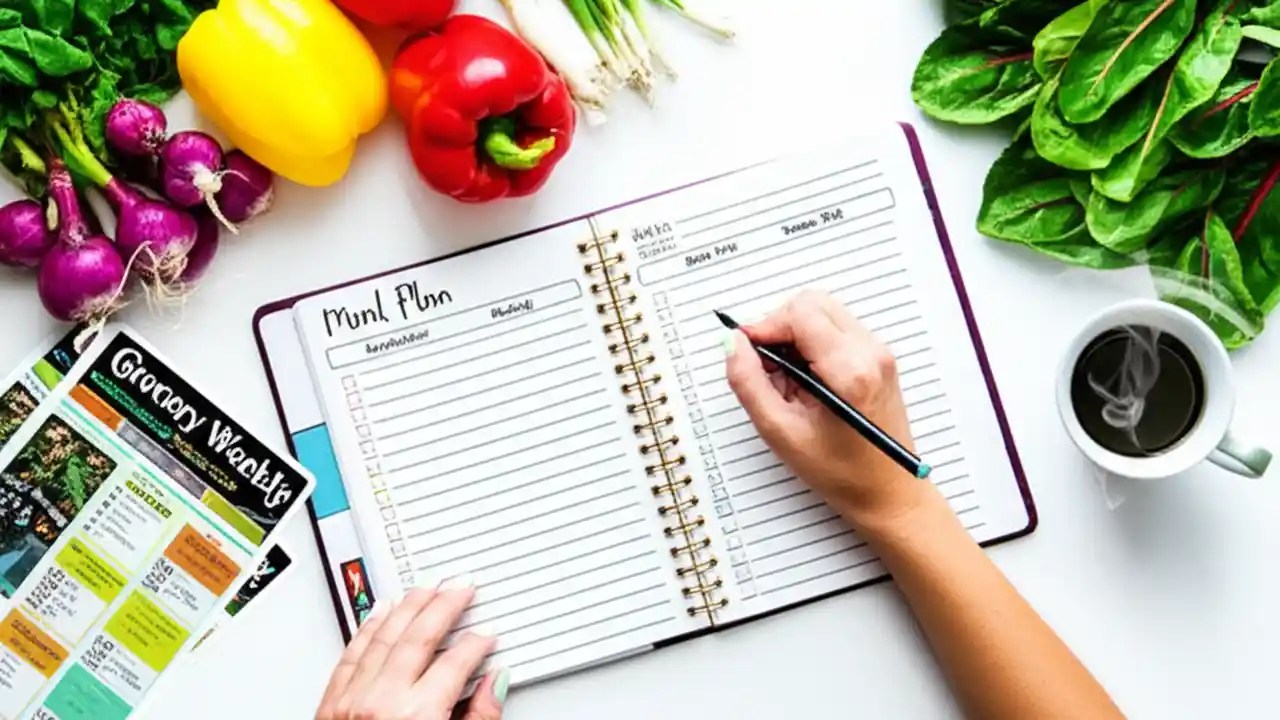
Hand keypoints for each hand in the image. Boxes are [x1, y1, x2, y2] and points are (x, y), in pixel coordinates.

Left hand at [316, 581, 507, 719]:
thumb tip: (493, 686)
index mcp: (417, 717)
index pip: (456, 663)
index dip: (476, 644)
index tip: (488, 634)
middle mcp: (381, 703)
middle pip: (419, 637)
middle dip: (444, 606)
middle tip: (461, 586)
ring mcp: (351, 702)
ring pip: (383, 636)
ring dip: (407, 607)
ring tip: (426, 588)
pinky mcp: (329, 706)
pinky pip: (352, 653)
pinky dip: (368, 627)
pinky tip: (380, 612)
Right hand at [724, 290, 935, 536]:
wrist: (888, 492)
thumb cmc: (842, 472)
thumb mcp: (780, 431)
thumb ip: (749, 382)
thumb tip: (734, 345)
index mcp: (850, 370)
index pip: (800, 313)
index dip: (765, 326)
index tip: (748, 350)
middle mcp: (871, 353)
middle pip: (813, 304)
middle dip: (780, 326)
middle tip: (767, 366)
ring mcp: (879, 353)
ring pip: (824, 313)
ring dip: (796, 336)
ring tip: (787, 379)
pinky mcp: (879, 358)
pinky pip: (836, 329)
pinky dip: (812, 344)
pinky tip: (806, 380)